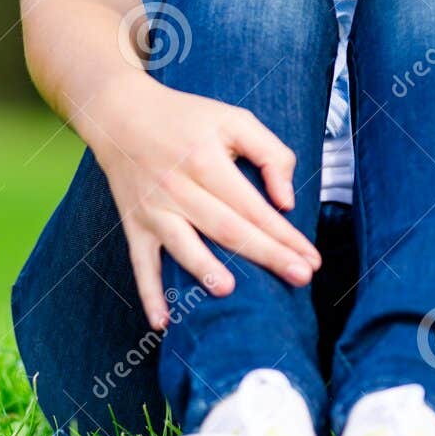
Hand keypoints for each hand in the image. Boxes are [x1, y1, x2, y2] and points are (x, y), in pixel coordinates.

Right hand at [101, 78, 321, 329]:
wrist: (122, 114)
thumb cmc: (186, 118)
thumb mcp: (233, 120)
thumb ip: (269, 153)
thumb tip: (285, 200)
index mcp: (207, 160)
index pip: (253, 205)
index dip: (284, 234)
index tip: (312, 258)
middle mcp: (179, 187)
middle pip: (227, 228)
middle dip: (266, 255)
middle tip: (301, 278)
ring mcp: (154, 208)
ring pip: (182, 245)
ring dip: (204, 269)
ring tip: (230, 293)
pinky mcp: (135, 224)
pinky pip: (141, 263)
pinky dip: (149, 293)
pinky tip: (163, 322)